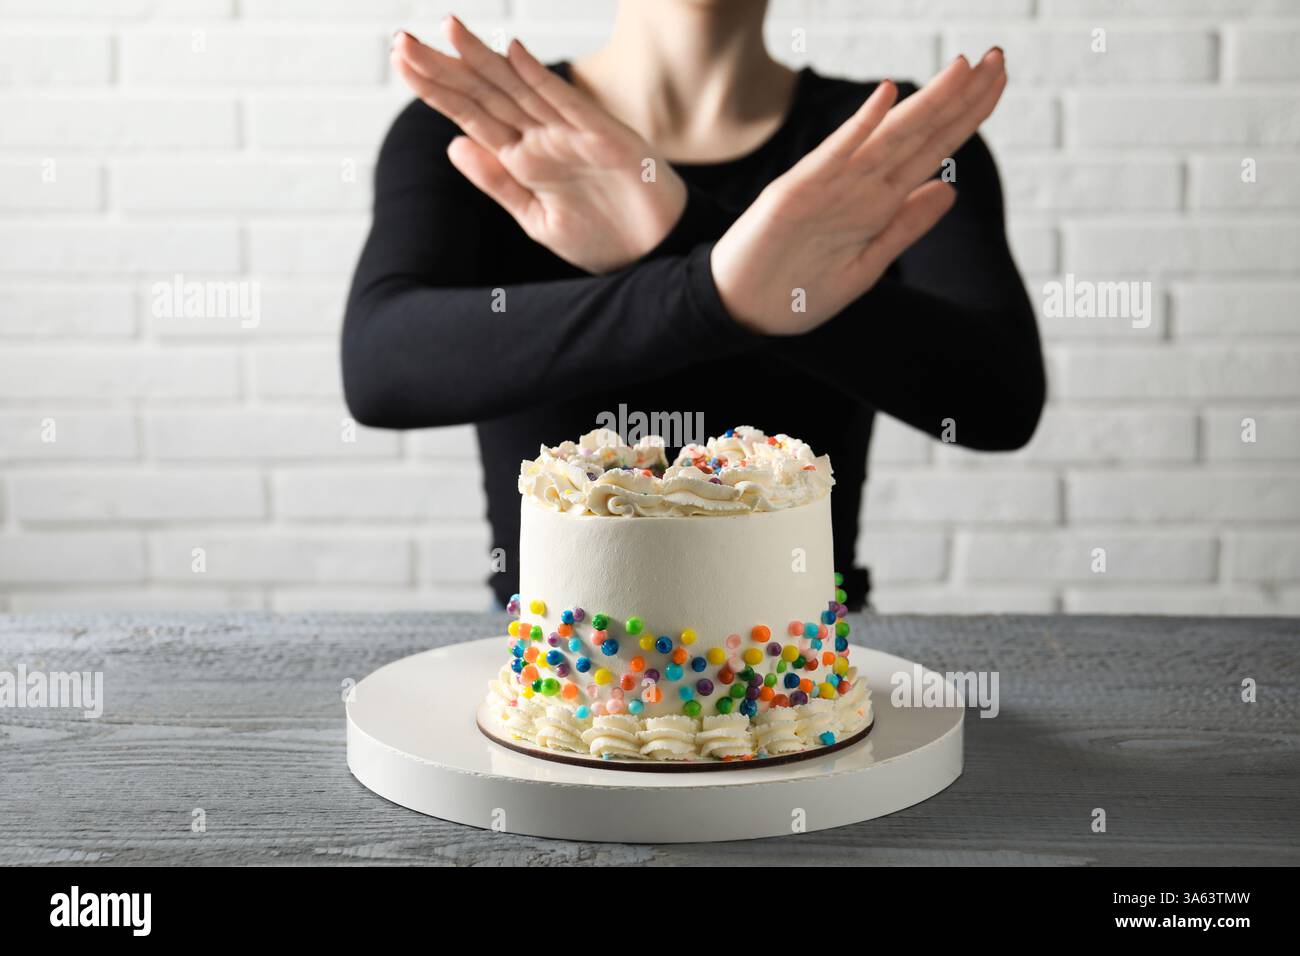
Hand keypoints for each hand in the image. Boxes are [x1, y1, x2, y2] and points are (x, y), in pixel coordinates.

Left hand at [391, 18, 686, 273]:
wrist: (656, 258)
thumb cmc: (605, 240)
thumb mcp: (536, 219)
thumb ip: (497, 182)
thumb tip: (452, 145)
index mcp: (524, 159)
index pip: (471, 115)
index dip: (437, 89)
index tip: (403, 63)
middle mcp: (543, 138)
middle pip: (486, 94)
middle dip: (445, 67)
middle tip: (401, 40)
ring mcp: (572, 134)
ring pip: (518, 90)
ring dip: (484, 60)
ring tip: (447, 30)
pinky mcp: (604, 138)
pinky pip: (567, 104)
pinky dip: (541, 79)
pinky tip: (514, 52)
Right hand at [710, 49, 1007, 334]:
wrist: (742, 310)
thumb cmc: (798, 291)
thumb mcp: (865, 268)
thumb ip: (905, 228)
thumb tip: (950, 189)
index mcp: (880, 202)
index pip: (935, 148)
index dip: (969, 115)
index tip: (998, 80)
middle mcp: (860, 185)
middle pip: (921, 133)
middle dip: (962, 96)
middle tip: (999, 57)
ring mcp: (829, 185)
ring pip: (889, 137)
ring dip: (927, 102)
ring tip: (963, 66)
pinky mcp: (795, 192)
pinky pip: (834, 156)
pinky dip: (859, 127)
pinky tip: (886, 97)